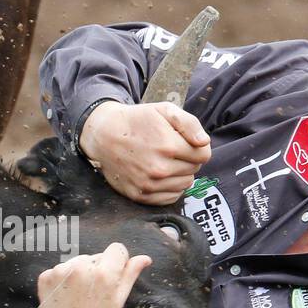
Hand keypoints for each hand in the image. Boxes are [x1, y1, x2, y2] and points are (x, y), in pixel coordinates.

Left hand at [36, 242, 151, 307]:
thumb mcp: (119, 301)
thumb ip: (131, 275)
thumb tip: (144, 259)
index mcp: (105, 273)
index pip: (117, 249)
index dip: (117, 262)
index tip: (113, 276)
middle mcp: (82, 267)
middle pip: (95, 256)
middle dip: (97, 270)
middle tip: (93, 294)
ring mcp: (61, 271)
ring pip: (77, 262)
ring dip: (79, 274)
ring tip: (78, 298)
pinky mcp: (45, 277)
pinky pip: (59, 271)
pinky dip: (62, 281)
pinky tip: (65, 298)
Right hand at [80, 101, 210, 204]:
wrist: (103, 135)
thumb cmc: (136, 121)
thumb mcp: (163, 110)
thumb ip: (189, 123)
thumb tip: (204, 143)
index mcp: (168, 146)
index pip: (204, 155)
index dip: (197, 147)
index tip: (185, 142)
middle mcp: (159, 169)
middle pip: (194, 170)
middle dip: (188, 159)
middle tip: (171, 150)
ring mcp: (149, 185)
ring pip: (185, 185)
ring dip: (180, 174)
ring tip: (164, 161)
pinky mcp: (141, 196)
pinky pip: (171, 197)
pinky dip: (170, 188)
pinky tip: (160, 175)